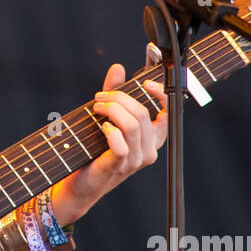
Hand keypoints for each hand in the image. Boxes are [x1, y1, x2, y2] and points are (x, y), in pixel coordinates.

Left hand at [54, 62, 167, 222]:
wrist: (81, 182)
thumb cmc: (96, 149)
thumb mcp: (107, 116)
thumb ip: (115, 93)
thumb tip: (118, 68)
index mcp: (152, 137)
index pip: (169, 112)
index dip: (160, 95)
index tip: (144, 83)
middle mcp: (149, 150)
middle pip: (143, 113)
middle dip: (119, 98)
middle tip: (100, 97)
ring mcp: (135, 161)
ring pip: (132, 125)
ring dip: (111, 110)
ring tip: (96, 108)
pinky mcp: (118, 166)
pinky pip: (120, 143)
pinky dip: (109, 130)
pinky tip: (101, 127)